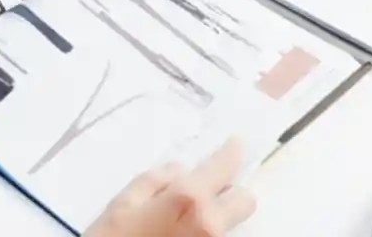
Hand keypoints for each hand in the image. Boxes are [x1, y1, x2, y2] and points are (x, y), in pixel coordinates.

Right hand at [86, 140, 255, 236]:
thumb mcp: (125, 202)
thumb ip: (157, 179)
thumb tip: (179, 171)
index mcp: (188, 200)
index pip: (224, 167)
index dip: (232, 151)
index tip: (235, 144)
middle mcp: (209, 224)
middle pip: (246, 199)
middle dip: (232, 189)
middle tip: (210, 187)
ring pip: (232, 221)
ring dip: (218, 212)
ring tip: (187, 214)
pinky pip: (217, 236)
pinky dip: (207, 229)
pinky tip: (182, 229)